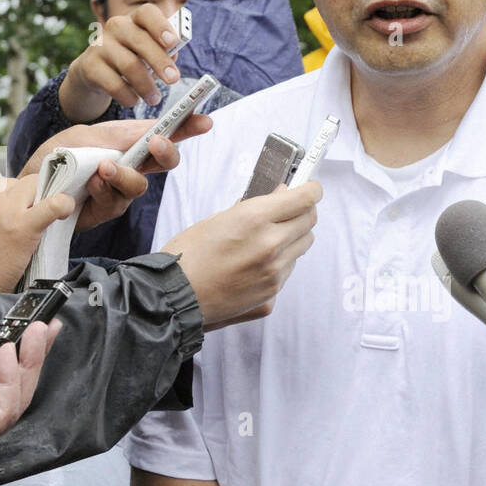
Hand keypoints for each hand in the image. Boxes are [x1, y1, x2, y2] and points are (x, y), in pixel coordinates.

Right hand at [0, 159, 73, 302]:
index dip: (2, 193)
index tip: (4, 208)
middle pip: (14, 182)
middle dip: (18, 198)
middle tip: (16, 220)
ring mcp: (3, 208)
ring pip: (34, 186)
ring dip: (38, 200)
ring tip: (35, 218)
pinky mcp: (22, 227)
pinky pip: (53, 204)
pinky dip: (64, 204)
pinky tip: (64, 210)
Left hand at [17, 116, 213, 232]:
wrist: (28, 182)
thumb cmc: (58, 156)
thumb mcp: (87, 135)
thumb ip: (119, 136)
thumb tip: (153, 133)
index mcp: (130, 144)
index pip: (165, 135)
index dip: (187, 129)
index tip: (204, 120)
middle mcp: (131, 167)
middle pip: (165, 163)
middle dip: (166, 153)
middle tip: (157, 143)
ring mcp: (119, 190)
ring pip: (140, 186)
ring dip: (125, 174)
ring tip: (104, 166)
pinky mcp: (104, 210)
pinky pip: (115, 202)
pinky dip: (103, 188)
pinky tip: (91, 181)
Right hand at [59, 3, 185, 121]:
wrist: (95, 71)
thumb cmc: (132, 58)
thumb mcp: (149, 52)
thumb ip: (164, 52)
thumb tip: (172, 57)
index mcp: (135, 19)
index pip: (147, 13)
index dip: (161, 26)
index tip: (173, 43)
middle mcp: (116, 27)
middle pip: (140, 41)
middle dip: (160, 61)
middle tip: (173, 80)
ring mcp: (100, 45)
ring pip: (129, 65)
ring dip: (146, 86)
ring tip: (154, 99)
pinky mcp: (89, 65)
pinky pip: (114, 84)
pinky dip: (128, 96)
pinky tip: (134, 100)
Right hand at [165, 182, 320, 327]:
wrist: (174, 297)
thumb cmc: (188, 255)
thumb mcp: (218, 218)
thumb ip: (253, 207)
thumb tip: (281, 195)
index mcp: (256, 219)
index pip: (304, 199)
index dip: (311, 190)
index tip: (311, 188)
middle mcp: (271, 245)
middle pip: (309, 221)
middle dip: (302, 212)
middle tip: (288, 211)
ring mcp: (274, 272)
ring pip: (302, 246)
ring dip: (292, 238)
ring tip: (266, 240)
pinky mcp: (271, 294)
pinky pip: (288, 270)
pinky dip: (280, 262)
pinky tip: (256, 264)